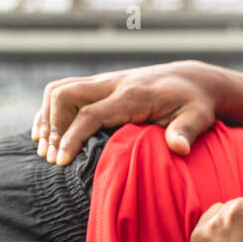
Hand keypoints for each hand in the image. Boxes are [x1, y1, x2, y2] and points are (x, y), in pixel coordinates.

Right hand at [32, 60, 226, 165]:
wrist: (192, 81)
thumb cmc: (195, 104)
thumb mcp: (198, 117)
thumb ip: (186, 132)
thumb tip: (179, 149)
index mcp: (132, 95)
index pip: (91, 114)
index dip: (72, 137)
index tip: (61, 160)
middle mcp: (113, 84)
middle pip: (65, 95)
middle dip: (52, 126)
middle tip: (52, 157)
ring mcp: (105, 82)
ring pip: (60, 90)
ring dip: (47, 117)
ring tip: (44, 149)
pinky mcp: (102, 85)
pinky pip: (66, 90)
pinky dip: (51, 109)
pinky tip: (45, 132)